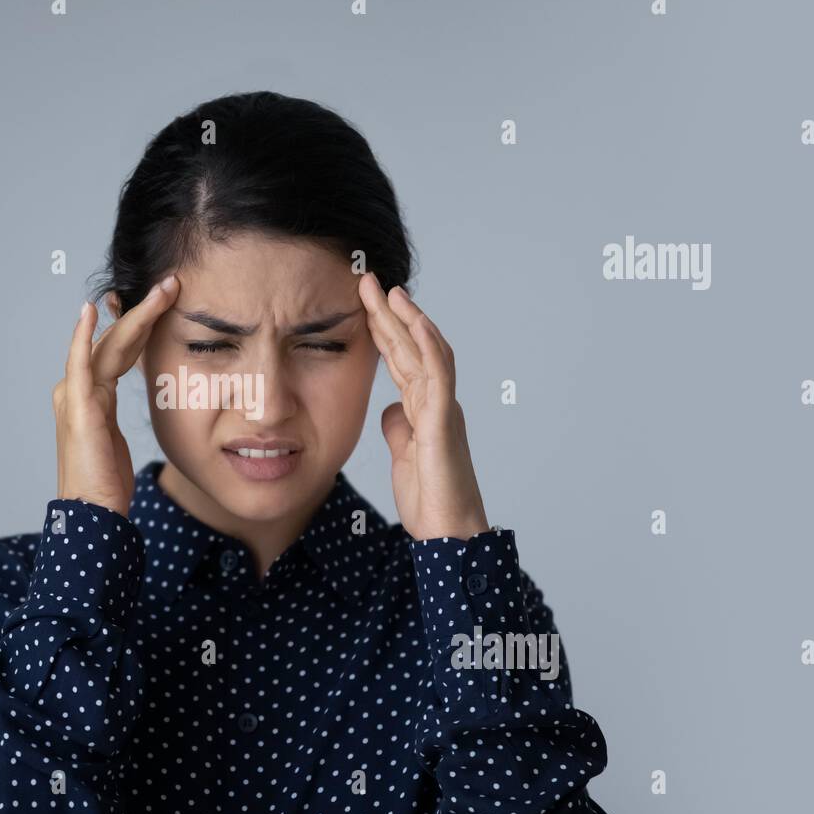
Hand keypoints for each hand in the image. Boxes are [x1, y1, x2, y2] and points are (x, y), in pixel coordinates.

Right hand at [53, 275, 180, 515]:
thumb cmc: (107, 482)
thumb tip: (139, 402)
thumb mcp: (116, 439)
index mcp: (91, 395)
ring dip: (134, 316)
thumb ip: (118, 415)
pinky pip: (81, 364)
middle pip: (115, 340)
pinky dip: (83, 336)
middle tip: (172, 284)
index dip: (142, 323)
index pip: (119, 349)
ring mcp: (75, 395)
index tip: (166, 300)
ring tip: (160, 291)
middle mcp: (78, 388)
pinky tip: (92, 312)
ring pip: (108, 344)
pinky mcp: (78, 406)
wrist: (93, 513)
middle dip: (143, 311)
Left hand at [357, 272, 489, 541]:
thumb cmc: (431, 498)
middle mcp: (436, 401)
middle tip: (368, 281)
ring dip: (409, 319)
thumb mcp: (404, 456)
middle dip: (389, 314)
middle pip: (411, 348)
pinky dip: (429, 348)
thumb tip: (390, 408)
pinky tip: (417, 324)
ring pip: (428, 353)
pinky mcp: (446, 422)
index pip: (400, 360)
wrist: (450, 532)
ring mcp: (444, 409)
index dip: (384, 330)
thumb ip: (399, 427)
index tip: (363, 303)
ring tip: (390, 290)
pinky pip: (439, 378)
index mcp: (424, 408)